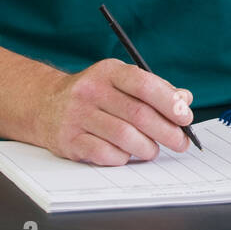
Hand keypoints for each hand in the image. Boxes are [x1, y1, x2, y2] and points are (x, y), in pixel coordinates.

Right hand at [36, 58, 194, 165]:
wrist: (45, 106)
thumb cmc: (96, 95)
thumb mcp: (122, 82)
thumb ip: (155, 89)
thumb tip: (184, 100)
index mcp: (108, 71)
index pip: (144, 84)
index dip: (169, 102)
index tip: (186, 118)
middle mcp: (90, 91)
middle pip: (138, 114)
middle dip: (167, 132)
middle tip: (181, 142)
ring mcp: (76, 116)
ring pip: (124, 137)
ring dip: (147, 148)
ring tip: (153, 150)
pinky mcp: (69, 140)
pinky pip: (105, 154)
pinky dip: (123, 158)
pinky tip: (126, 154)